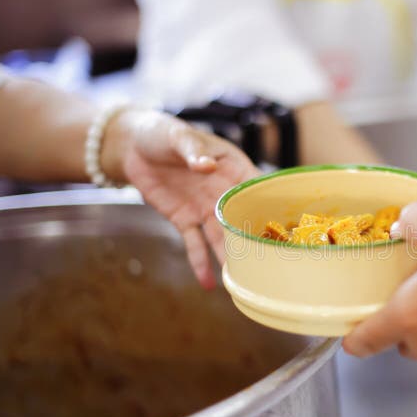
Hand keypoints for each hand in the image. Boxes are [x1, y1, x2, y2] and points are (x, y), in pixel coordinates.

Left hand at [103, 109, 259, 288]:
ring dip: (229, 258)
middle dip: (253, 241)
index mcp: (233, 168)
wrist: (133, 146)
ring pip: (221, 237)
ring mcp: (205, 208)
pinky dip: (199, 263)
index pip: (257, 189)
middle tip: (266, 264)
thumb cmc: (164, 133)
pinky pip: (194, 244)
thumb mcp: (179, 136)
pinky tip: (207, 283)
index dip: (270, 206)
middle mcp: (224, 192)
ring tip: (240, 280)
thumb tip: (206, 167)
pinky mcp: (184, 220)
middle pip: (243, 220)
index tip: (284, 226)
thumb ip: (193, 151)